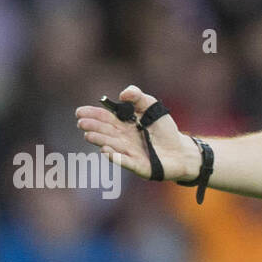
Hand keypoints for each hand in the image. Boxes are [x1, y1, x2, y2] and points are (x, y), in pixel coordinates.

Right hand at [74, 85, 198, 180]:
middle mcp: (123, 139)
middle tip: (82, 123)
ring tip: (89, 135)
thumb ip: (137, 96)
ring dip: (101, 141)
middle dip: (93, 127)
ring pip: (113, 146)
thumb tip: (122, 95)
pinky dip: (117, 158)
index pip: (104, 118)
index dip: (92, 115)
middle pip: (106, 132)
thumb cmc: (164, 129)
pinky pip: (127, 162)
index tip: (80, 112)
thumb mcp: (152, 106)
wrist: (181, 150)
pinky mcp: (139, 166)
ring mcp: (129, 153)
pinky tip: (107, 152)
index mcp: (123, 125)